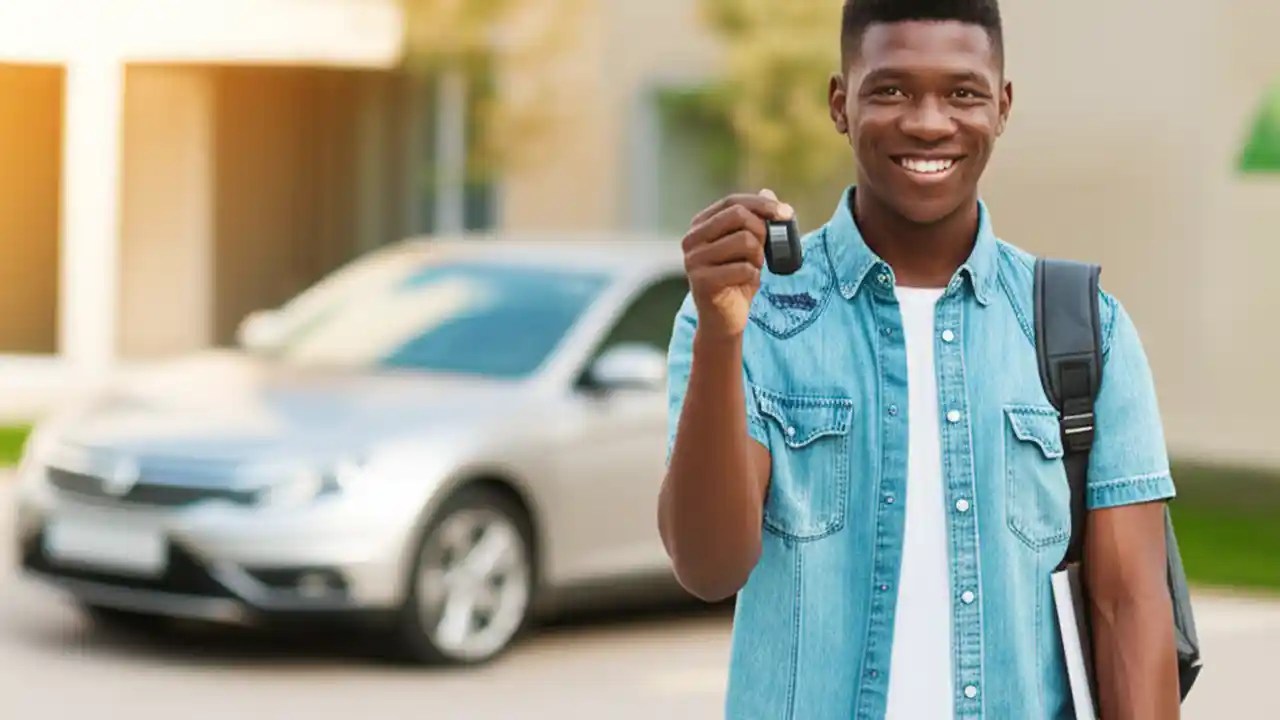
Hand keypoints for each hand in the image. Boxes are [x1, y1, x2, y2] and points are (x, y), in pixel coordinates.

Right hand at [682, 189, 793, 339]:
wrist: (724, 320)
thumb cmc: (737, 280)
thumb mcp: (748, 247)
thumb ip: (755, 220)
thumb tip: (768, 192)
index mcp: (699, 226)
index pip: (732, 202)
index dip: (762, 204)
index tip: (787, 213)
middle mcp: (691, 240)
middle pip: (738, 216)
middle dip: (761, 232)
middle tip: (763, 252)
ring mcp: (693, 261)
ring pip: (745, 241)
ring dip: (757, 257)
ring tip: (751, 269)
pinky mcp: (702, 282)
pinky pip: (744, 269)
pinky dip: (754, 277)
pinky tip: (745, 285)